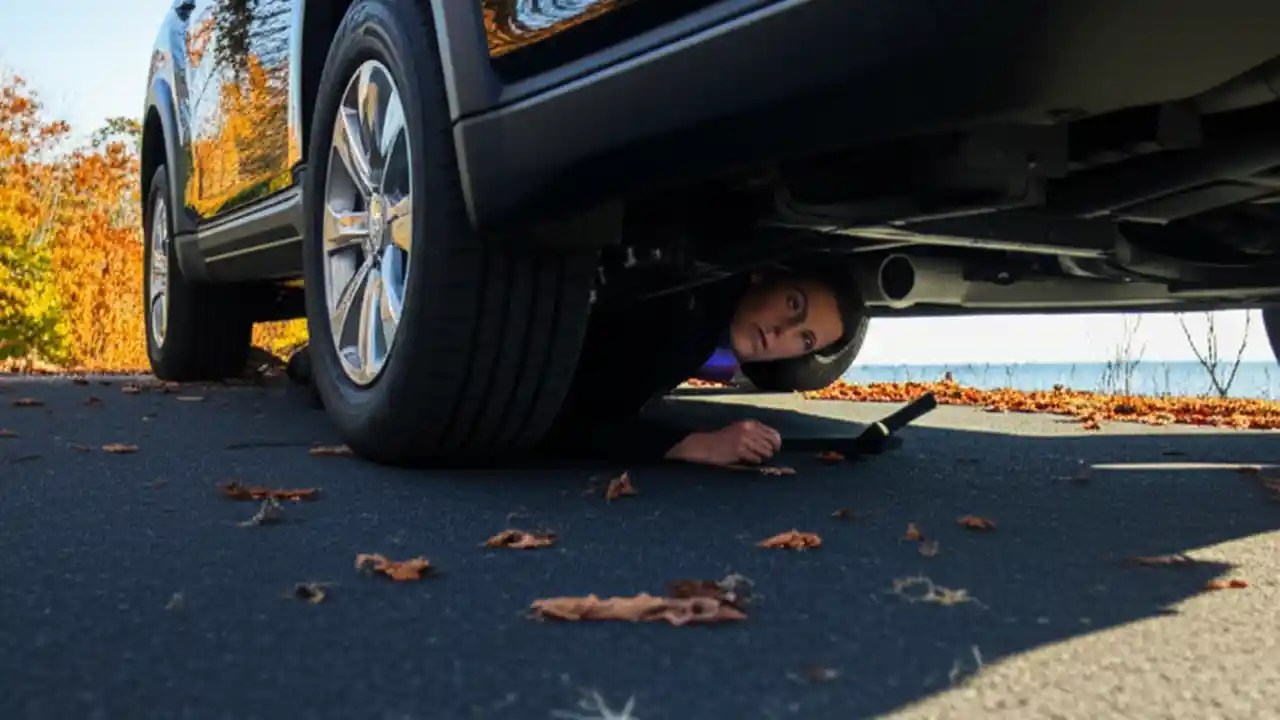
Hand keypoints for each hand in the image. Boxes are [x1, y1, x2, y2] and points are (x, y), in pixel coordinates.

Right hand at [665, 419, 782, 465]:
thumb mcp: (741, 430)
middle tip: (766, 456)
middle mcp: (748, 429)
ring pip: (765, 452)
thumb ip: (757, 433)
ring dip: (762, 457)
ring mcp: (744, 439)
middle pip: (772, 444)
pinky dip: (754, 461)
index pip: (773, 433)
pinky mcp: (739, 450)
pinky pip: (756, 458)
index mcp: (750, 424)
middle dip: (771, 451)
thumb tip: (776, 443)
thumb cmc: (725, 440)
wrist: (707, 445)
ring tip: (754, 458)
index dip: (776, 443)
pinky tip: (747, 460)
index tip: (775, 449)